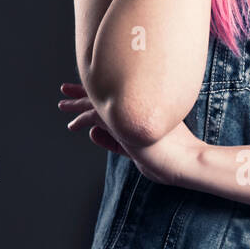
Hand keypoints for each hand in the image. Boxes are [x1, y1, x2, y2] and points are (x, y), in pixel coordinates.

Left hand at [58, 82, 204, 185]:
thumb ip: (114, 141)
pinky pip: (96, 115)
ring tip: (62, 106)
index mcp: (143, 107)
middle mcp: (136, 104)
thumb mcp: (135, 150)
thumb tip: (90, 131)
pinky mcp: (125, 119)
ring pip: (97, 101)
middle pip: (103, 93)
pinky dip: (82, 118)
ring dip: (77, 104)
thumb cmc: (170, 158)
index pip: (115, 95)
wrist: (187, 160)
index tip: (83, 89)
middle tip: (65, 88)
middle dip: (82, 92)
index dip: (97, 92)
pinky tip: (73, 125)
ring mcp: (131, 109)